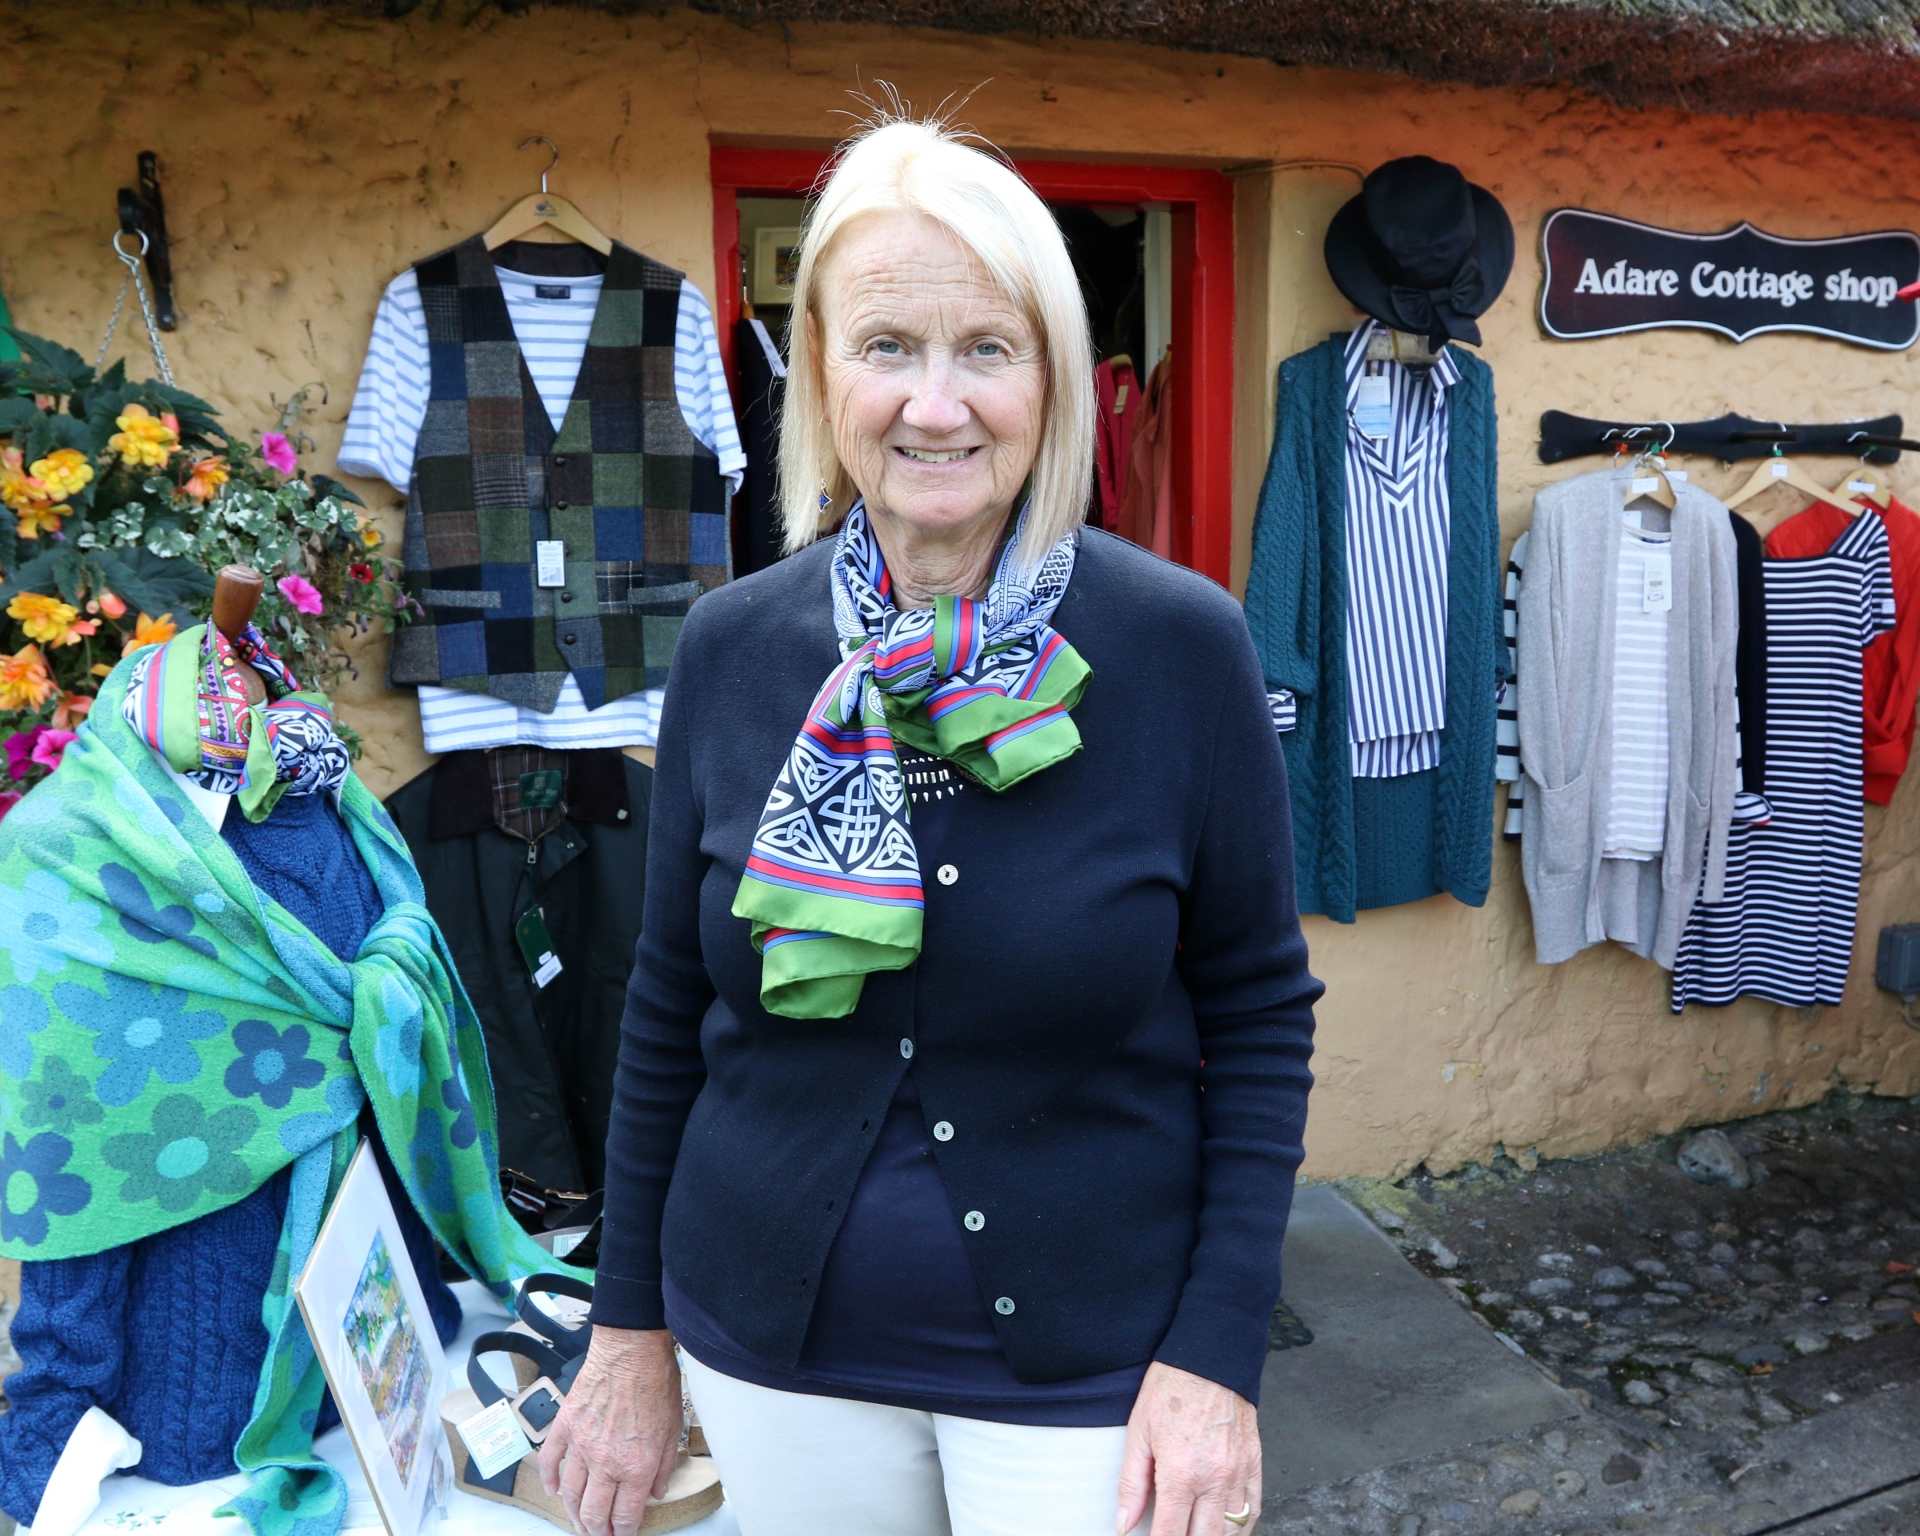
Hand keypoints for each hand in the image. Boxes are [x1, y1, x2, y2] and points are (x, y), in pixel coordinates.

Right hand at [537, 1326, 682, 1535]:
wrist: (632, 1350)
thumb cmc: (656, 1383)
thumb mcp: (674, 1429)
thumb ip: (665, 1466)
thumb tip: (656, 1491)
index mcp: (637, 1466)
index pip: (627, 1516)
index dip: (625, 1531)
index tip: (624, 1534)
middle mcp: (606, 1463)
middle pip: (594, 1514)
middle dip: (598, 1531)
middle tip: (601, 1534)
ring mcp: (581, 1446)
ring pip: (571, 1495)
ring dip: (574, 1514)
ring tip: (579, 1522)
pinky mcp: (565, 1427)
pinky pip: (550, 1462)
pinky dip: (549, 1480)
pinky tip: (554, 1490)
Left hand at [1115, 1362, 1261, 1534]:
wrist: (1209, 1356)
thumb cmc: (1172, 1388)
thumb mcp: (1139, 1433)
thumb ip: (1132, 1484)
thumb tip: (1124, 1522)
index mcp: (1181, 1473)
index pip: (1170, 1534)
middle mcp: (1214, 1479)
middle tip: (1173, 1533)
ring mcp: (1238, 1473)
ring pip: (1232, 1532)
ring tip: (1195, 1529)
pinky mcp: (1254, 1463)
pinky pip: (1254, 1509)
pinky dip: (1241, 1526)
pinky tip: (1226, 1528)